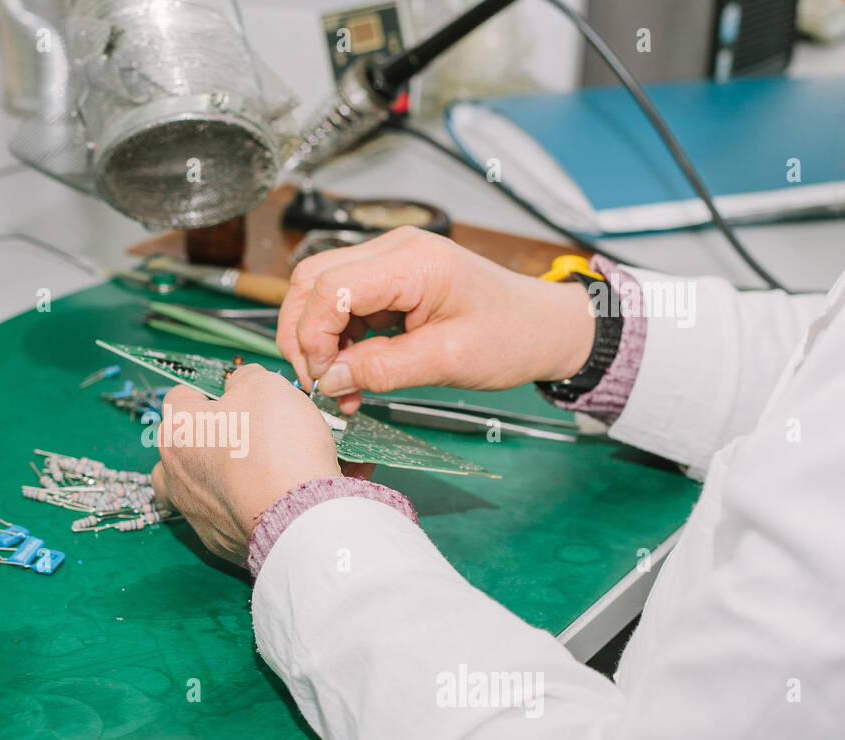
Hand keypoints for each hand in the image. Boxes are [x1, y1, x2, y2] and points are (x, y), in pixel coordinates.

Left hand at [150, 364, 340, 563]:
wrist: (298, 514)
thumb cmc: (276, 446)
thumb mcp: (265, 386)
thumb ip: (246, 379)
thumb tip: (240, 384)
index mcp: (178, 431)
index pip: (179, 398)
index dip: (208, 391)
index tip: (233, 396)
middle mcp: (175, 474)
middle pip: (175, 447)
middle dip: (202, 439)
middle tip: (241, 436)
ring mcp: (193, 512)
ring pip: (190, 488)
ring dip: (209, 479)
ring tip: (242, 474)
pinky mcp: (218, 543)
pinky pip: (221, 519)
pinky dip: (236, 509)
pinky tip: (263, 502)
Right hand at [277, 226, 594, 412]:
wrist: (544, 326)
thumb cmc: (511, 336)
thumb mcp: (447, 362)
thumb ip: (382, 370)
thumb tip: (329, 379)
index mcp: (414, 262)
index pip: (329, 286)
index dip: (312, 336)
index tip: (323, 379)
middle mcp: (395, 249)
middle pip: (312, 280)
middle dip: (303, 334)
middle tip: (319, 382)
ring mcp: (390, 260)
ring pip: (320, 290)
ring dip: (318, 338)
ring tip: (341, 384)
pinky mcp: (390, 278)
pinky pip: (342, 301)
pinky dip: (336, 337)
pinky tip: (353, 369)